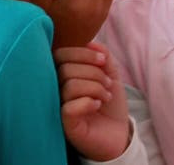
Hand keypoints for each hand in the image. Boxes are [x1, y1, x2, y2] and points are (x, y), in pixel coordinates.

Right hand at [55, 42, 129, 160]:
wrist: (118, 131)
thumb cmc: (109, 102)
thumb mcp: (110, 74)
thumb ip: (103, 57)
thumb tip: (91, 43)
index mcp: (64, 75)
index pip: (61, 54)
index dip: (83, 53)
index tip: (104, 61)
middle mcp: (55, 89)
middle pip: (66, 69)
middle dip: (94, 73)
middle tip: (107, 84)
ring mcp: (56, 106)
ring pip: (69, 86)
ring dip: (95, 88)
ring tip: (105, 96)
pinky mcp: (62, 124)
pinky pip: (68, 107)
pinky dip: (88, 102)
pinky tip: (96, 105)